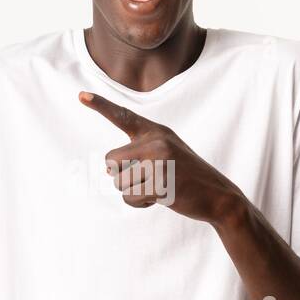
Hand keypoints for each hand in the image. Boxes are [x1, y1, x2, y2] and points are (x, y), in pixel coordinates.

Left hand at [78, 91, 243, 223]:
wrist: (218, 196)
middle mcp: (157, 142)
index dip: (100, 106)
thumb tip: (107, 167)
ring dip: (132, 192)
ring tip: (157, 188)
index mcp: (157, 131)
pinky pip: (130, 197)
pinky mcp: (161, 183)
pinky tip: (159, 199)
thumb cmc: (187, 177)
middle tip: (146, 179)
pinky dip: (140, 204)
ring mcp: (159, 161)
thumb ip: (140, 152)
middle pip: (110, 161)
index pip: (123, 116)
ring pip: (119, 182)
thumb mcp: (168, 153)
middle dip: (121, 176)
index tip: (81, 95)